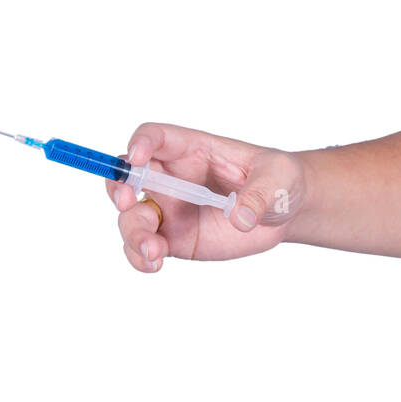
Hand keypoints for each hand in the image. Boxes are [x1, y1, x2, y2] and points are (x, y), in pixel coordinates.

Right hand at [105, 122, 307, 271]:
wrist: (282, 213)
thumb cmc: (278, 180)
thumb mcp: (278, 178)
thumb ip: (260, 193)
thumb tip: (240, 217)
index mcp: (189, 150)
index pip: (154, 137)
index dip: (140, 144)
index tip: (137, 158)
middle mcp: (170, 177)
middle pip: (127, 177)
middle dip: (119, 188)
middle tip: (129, 202)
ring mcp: (168, 209)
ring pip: (131, 217)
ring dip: (133, 232)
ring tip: (153, 251)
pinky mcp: (172, 238)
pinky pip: (144, 247)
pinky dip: (140, 257)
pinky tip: (153, 264)